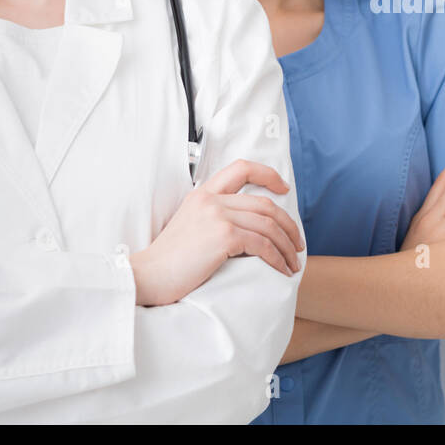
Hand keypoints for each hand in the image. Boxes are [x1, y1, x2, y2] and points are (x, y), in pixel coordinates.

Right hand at [130, 160, 303, 306]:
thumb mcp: (190, 225)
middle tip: (297, 243)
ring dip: (286, 246)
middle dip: (288, 225)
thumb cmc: (169, 260)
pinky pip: (263, 245)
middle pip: (265, 204)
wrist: (148, 276)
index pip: (242, 168)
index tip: (284, 187)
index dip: (268, 174)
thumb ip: (213, 216)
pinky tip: (282, 270)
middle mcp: (211, 199)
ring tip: (293, 262)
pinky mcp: (223, 237)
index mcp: (203, 193)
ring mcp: (218, 216)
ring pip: (268, 225)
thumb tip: (247, 225)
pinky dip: (277, 258)